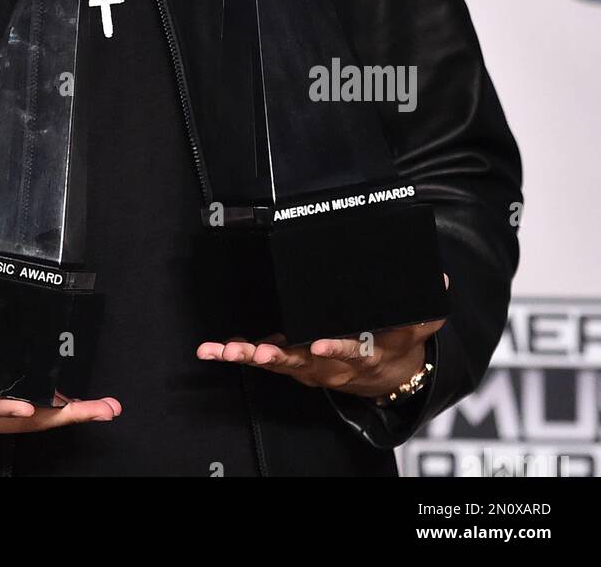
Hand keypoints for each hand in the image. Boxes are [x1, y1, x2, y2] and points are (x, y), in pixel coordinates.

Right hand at [0, 323, 121, 455]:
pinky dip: (49, 414)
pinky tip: (72, 405)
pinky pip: (20, 420)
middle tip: (101, 408)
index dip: (4, 409)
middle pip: (22, 422)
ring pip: (28, 423)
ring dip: (66, 416)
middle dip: (64, 415)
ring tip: (102, 407)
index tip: (29, 407)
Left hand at [196, 273, 448, 401]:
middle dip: (281, 357)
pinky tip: (215, 349)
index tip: (317, 344)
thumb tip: (439, 278)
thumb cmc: (398, 340)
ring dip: (251, 356)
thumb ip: (427, 305)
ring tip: (225, 350)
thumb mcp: (420, 324)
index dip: (335, 349)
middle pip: (305, 363)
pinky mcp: (293, 364)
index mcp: (364, 352)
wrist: (389, 376)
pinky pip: (265, 361)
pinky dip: (238, 354)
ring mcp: (311, 368)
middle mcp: (334, 365)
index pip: (351, 351)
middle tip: (259, 352)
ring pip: (279, 364)